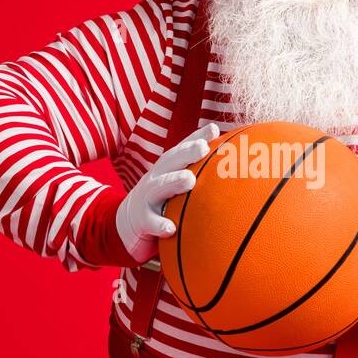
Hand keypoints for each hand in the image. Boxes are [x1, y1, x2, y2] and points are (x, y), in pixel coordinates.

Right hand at [116, 122, 220, 263]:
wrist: (125, 224)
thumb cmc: (161, 202)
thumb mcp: (174, 186)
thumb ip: (197, 176)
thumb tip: (231, 170)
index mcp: (167, 169)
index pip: (183, 149)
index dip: (197, 137)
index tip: (215, 129)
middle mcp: (156, 178)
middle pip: (170, 161)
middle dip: (186, 152)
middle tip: (203, 147)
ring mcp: (146, 198)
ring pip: (159, 187)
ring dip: (173, 181)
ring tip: (189, 179)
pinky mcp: (141, 220)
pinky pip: (151, 222)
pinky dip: (160, 224)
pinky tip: (171, 228)